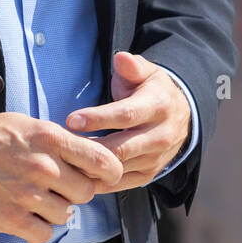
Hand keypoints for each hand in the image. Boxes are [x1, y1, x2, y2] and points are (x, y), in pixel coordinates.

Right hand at [0, 112, 123, 242]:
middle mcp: (43, 167)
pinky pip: (45, 234)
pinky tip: (29, 215)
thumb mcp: (30, 125)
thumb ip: (61, 141)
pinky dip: (40, 228)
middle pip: (86, 193)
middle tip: (60, 187)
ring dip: (56, 210)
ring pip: (66, 215)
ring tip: (37, 198)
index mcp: (51, 139)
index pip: (102, 161)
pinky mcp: (12, 218)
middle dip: (76, 192)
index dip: (110, 172)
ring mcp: (27, 195)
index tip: (106, 175)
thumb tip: (91, 156)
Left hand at [66, 52, 191, 191]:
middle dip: (89, 148)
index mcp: (158, 107)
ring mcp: (156, 158)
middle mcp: (160, 135)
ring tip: (62, 161)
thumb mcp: (147, 72)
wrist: (182, 118)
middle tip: (59, 145)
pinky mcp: (149, 175)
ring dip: (90, 167)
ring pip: (119, 168)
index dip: (98, 118)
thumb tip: (121, 58)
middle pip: (121, 147)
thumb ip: (132, 66)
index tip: (71, 119)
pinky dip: (97, 182)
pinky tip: (75, 175)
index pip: (126, 115)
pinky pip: (120, 184)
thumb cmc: (153, 91)